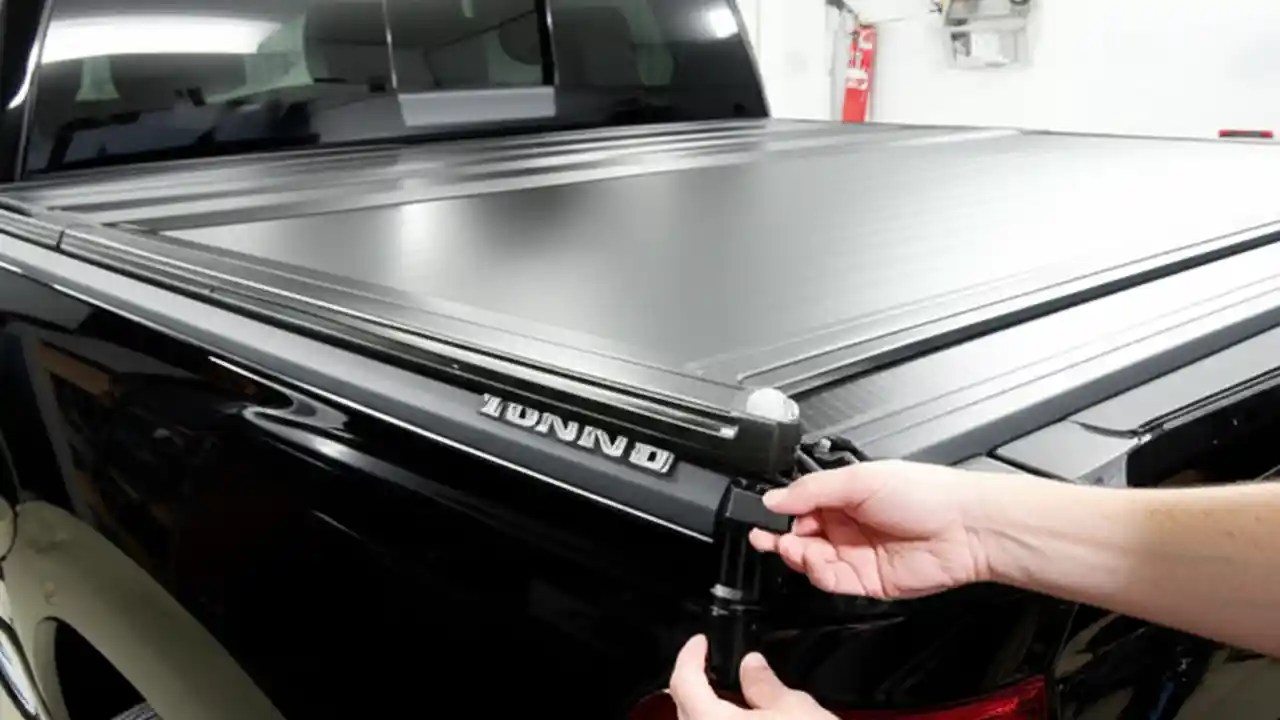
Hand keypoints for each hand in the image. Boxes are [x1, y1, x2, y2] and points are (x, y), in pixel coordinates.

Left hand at [668, 635, 835, 719]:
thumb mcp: (797, 710)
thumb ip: (765, 685)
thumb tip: (751, 666)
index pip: (684, 683)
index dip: (689, 656)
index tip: (700, 643)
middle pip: (684, 710)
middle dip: (694, 685)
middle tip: (713, 667)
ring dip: (704, 712)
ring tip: (731, 699)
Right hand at [750, 461, 999, 598]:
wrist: (965, 528)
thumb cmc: (924, 493)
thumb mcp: (859, 479)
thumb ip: (812, 490)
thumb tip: (774, 498)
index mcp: (845, 495)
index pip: (800, 505)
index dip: (781, 512)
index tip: (765, 515)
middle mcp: (847, 524)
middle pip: (800, 536)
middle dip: (781, 537)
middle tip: (767, 536)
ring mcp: (856, 554)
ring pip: (810, 561)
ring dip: (797, 556)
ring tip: (795, 548)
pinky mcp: (866, 581)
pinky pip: (831, 582)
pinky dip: (818, 574)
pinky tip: (816, 562)